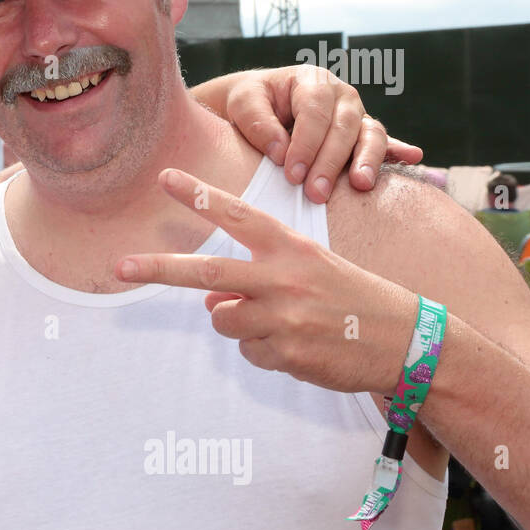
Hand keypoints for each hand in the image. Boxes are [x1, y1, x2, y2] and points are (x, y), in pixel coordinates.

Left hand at [117, 168, 416, 394]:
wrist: (409, 341)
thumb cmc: (354, 299)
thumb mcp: (310, 270)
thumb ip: (259, 275)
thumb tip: (209, 300)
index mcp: (291, 247)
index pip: (237, 214)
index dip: (198, 195)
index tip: (163, 177)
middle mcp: (283, 277)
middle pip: (206, 272)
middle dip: (158, 268)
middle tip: (119, 266)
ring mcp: (284, 316)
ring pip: (222, 319)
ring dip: (235, 323)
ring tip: (282, 323)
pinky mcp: (288, 352)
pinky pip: (249, 352)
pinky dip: (264, 351)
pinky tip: (300, 347)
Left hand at [223, 67, 422, 201]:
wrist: (260, 105)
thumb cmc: (251, 103)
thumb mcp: (243, 104)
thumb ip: (258, 123)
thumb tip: (281, 152)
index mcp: (313, 81)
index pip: (314, 113)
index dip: (305, 144)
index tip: (291, 175)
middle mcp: (341, 96)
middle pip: (344, 127)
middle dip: (330, 162)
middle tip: (315, 194)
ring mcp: (357, 114)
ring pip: (370, 134)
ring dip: (367, 161)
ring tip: (360, 185)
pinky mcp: (363, 134)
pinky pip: (385, 142)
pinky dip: (398, 151)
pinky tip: (413, 157)